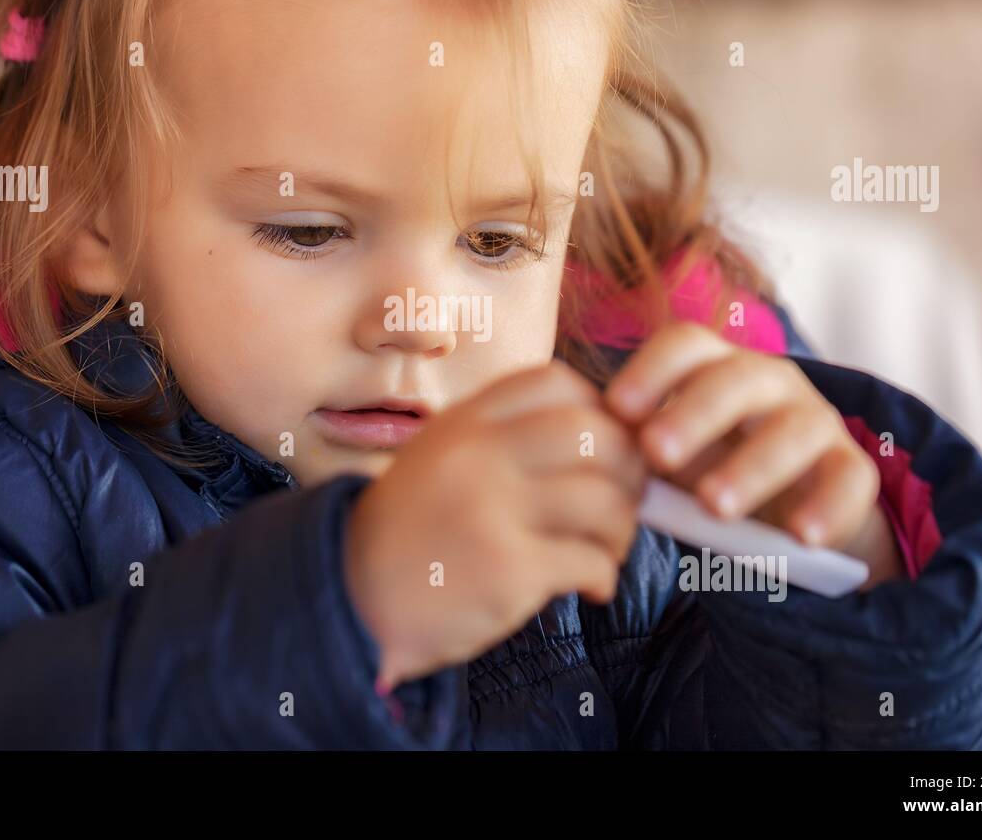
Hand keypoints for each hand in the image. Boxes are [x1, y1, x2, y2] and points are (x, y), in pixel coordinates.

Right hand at [345, 361, 645, 689]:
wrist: (352, 599)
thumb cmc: (411, 534)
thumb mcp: (440, 458)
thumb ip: (501, 438)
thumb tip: (601, 435)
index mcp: (464, 422)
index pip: (557, 381)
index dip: (598, 409)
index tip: (603, 447)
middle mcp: (479, 454)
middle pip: (596, 434)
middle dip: (629, 470)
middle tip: (625, 502)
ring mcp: (494, 509)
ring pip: (605, 499)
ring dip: (622, 529)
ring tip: (606, 550)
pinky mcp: (508, 568)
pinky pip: (591, 560)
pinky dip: (604, 575)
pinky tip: (590, 586)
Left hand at [602, 322, 902, 587]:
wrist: (790, 505)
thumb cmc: (710, 465)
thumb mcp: (672, 454)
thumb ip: (637, 447)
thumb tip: (584, 448)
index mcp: (714, 367)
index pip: (685, 345)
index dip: (651, 369)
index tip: (615, 409)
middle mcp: (769, 382)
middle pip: (736, 379)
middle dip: (695, 414)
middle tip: (656, 453)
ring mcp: (815, 421)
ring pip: (793, 431)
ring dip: (752, 467)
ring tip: (715, 506)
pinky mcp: (852, 468)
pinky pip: (849, 481)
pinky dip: (828, 508)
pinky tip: (802, 537)